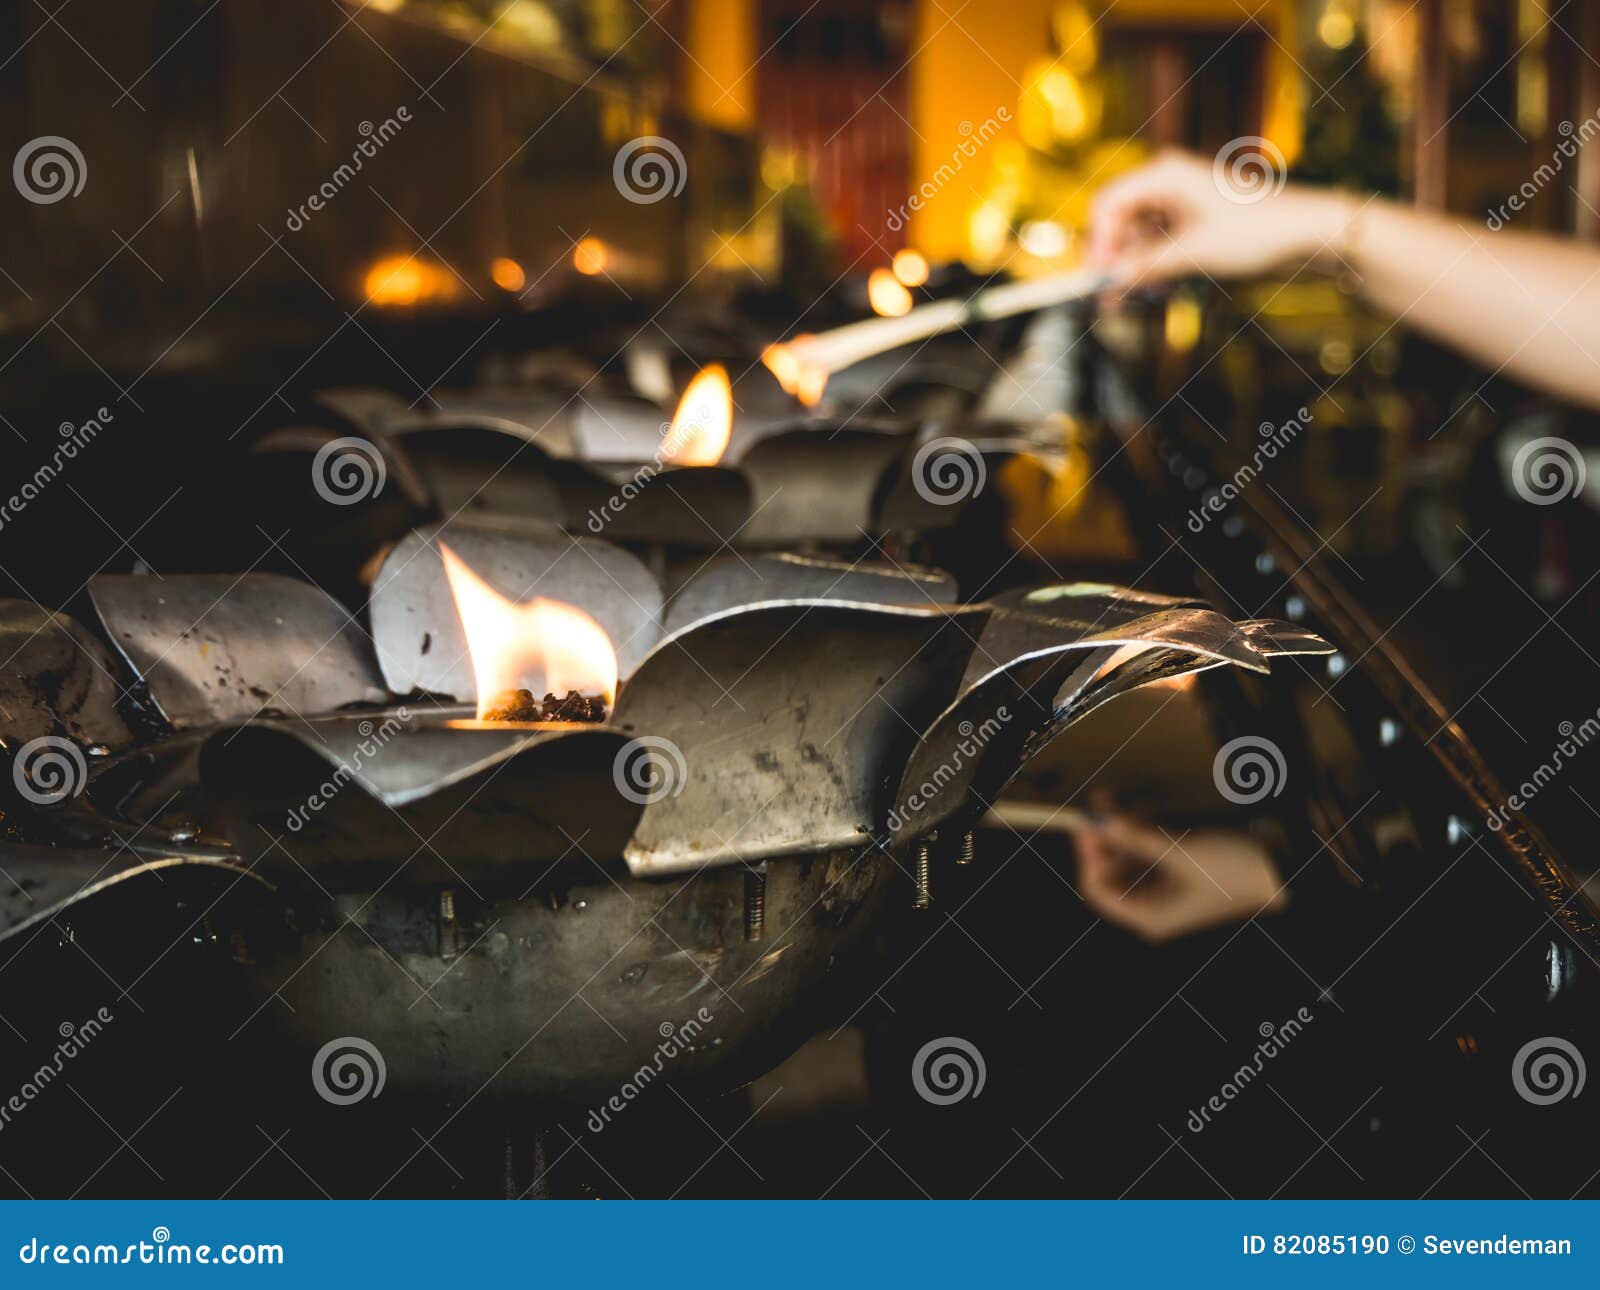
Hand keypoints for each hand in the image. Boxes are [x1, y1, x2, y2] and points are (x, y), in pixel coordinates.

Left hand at [1072, 810, 1286, 942]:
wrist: (1280, 870)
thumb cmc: (1235, 875)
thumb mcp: (1181, 854)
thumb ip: (1138, 838)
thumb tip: (1103, 822)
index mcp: (1150, 917)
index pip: (1098, 891)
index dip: (1088, 857)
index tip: (1085, 825)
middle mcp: (1152, 906)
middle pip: (1110, 871)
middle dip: (1104, 838)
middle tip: (1099, 805)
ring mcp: (1164, 887)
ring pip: (1126, 856)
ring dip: (1121, 829)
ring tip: (1116, 802)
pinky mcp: (1176, 870)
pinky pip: (1146, 849)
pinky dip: (1140, 830)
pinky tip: (1140, 810)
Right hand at [1086, 150, 1352, 295]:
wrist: (1309, 234)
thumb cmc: (1258, 231)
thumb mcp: (1195, 253)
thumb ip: (1147, 266)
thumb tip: (1108, 282)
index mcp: (1164, 175)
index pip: (1107, 204)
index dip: (1096, 243)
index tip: (1096, 280)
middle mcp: (1168, 184)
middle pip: (1118, 222)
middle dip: (1111, 261)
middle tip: (1107, 301)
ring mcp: (1180, 203)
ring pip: (1137, 237)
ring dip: (1130, 269)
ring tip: (1128, 303)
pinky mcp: (1193, 223)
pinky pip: (1157, 245)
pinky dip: (1151, 268)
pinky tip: (1153, 291)